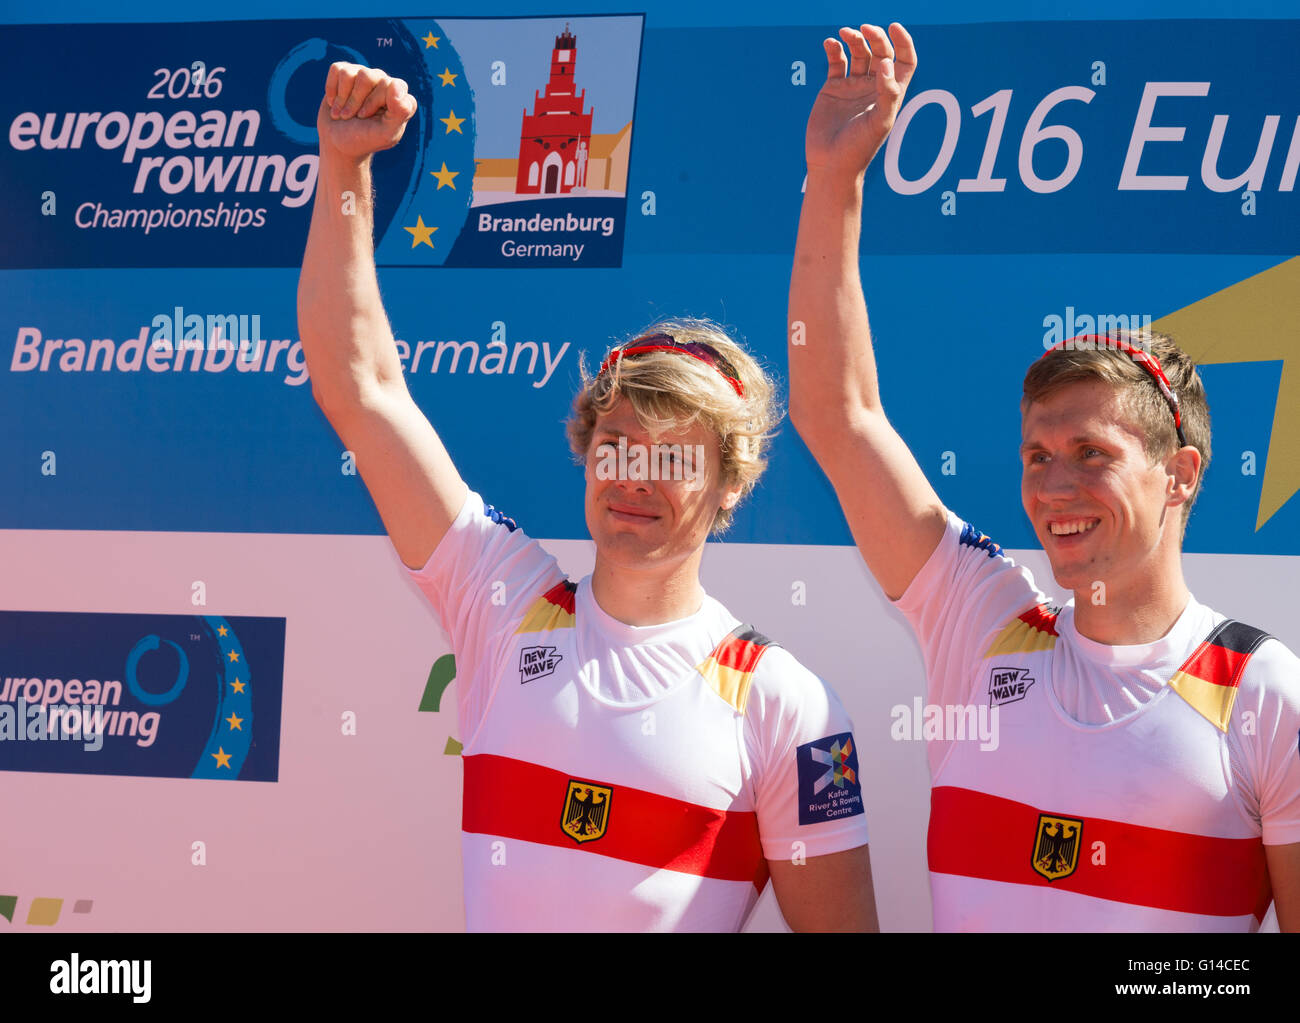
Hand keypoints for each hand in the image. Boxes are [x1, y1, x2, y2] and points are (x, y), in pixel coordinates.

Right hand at [316, 62, 416, 160]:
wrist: (337, 142)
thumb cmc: (363, 140)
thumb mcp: (385, 134)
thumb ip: (400, 112)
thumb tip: (395, 85)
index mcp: (401, 100)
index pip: (394, 86)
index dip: (375, 101)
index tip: (366, 118)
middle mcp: (386, 84)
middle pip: (368, 76)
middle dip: (355, 101)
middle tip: (354, 117)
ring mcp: (367, 76)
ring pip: (350, 73)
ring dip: (342, 98)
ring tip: (343, 114)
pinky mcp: (348, 72)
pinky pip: (338, 70)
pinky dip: (332, 90)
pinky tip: (335, 103)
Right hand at [805, 23, 916, 178]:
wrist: (831, 164)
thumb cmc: (859, 148)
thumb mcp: (880, 122)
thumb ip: (887, 92)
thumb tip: (887, 63)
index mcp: (891, 94)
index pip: (904, 61)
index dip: (903, 42)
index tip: (894, 27)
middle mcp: (873, 87)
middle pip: (881, 52)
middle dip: (875, 37)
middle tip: (866, 29)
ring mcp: (853, 86)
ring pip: (858, 53)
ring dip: (854, 39)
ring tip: (845, 34)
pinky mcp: (833, 88)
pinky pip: (836, 62)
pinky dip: (833, 49)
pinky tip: (830, 43)